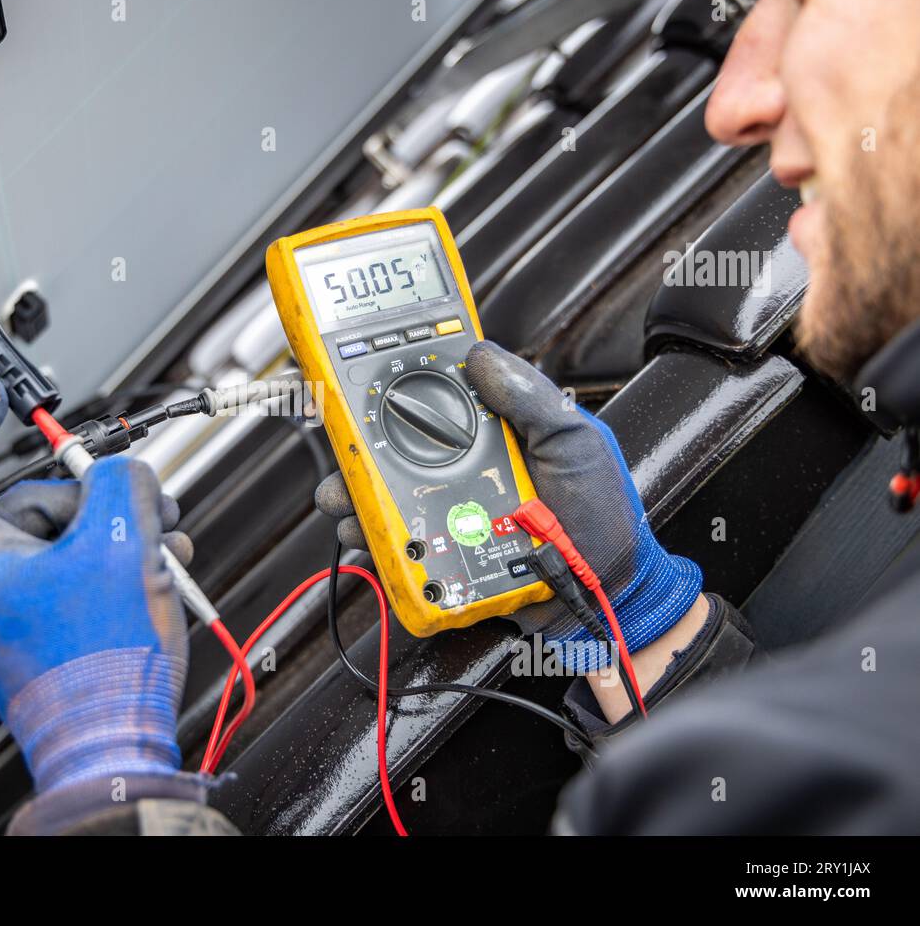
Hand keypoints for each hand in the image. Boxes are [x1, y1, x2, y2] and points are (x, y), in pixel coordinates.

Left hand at [0, 378, 192, 792]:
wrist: (113, 747)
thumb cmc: (99, 665)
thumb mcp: (119, 544)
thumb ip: (119, 483)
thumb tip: (124, 475)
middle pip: (28, 500)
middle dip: (94, 492)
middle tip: (145, 497)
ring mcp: (9, 609)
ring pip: (61, 537)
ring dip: (118, 529)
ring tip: (166, 543)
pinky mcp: (40, 630)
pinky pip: (71, 572)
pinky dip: (113, 563)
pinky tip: (158, 571)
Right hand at [315, 340, 700, 670]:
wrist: (606, 594)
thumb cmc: (601, 515)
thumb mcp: (574, 441)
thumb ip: (530, 396)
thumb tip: (479, 354)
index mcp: (487, 435)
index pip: (431, 403)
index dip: (391, 390)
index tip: (357, 382)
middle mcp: (459, 471)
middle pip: (390, 452)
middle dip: (353, 450)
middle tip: (341, 452)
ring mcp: (447, 515)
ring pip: (381, 500)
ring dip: (352, 497)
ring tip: (344, 502)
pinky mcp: (441, 558)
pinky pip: (395, 549)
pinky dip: (372, 544)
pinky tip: (365, 537)